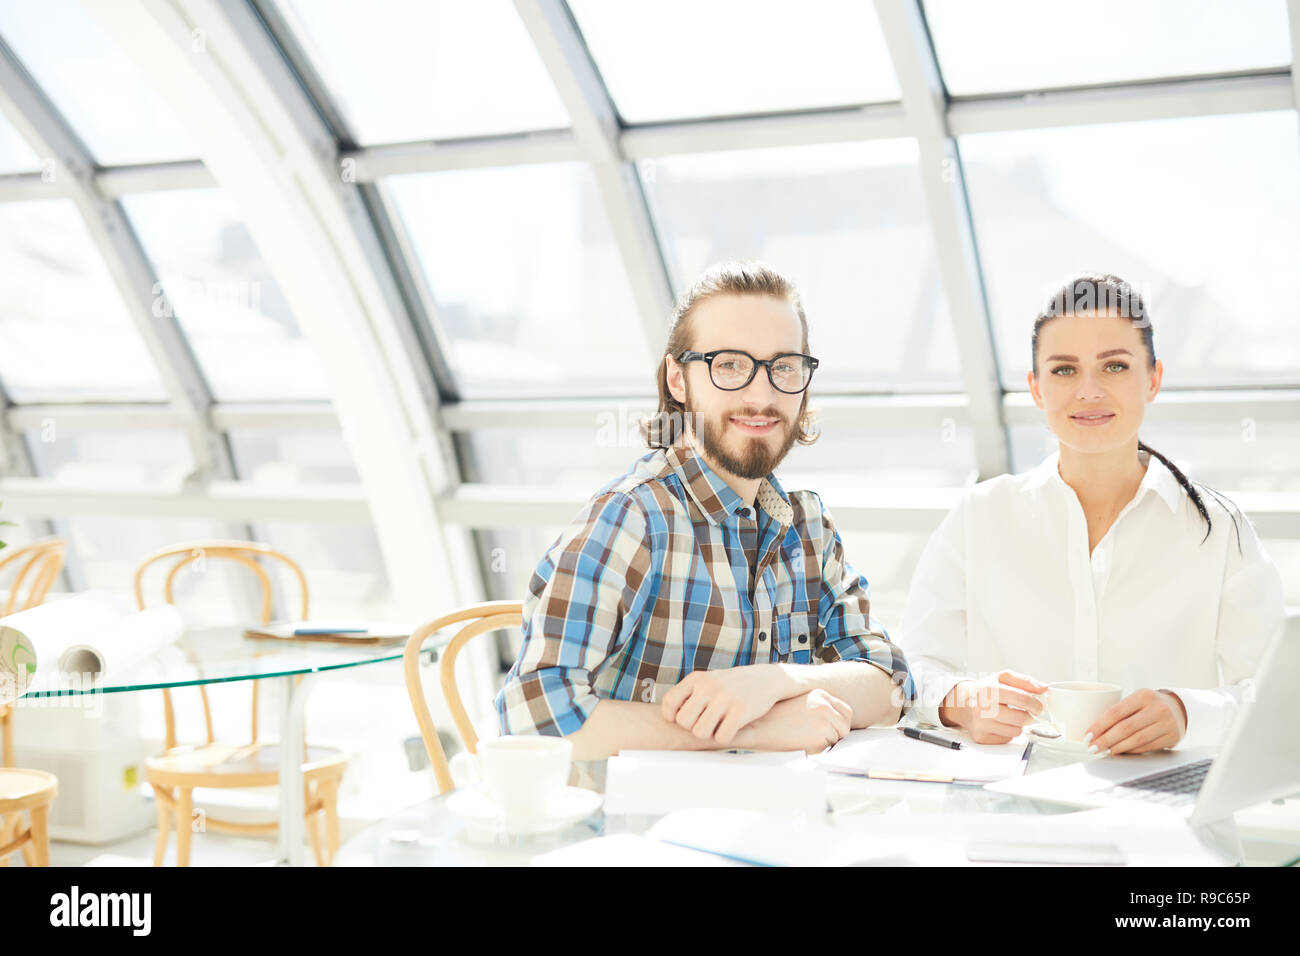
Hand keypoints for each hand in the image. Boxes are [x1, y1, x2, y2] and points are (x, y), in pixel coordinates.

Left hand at [661, 665, 791, 744]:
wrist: (767, 678)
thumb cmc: (732, 685)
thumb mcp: (708, 681)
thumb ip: (688, 695)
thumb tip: (667, 718)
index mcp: (696, 679)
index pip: (669, 703)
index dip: (672, 717)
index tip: (684, 720)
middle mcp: (708, 686)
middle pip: (684, 722)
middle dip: (693, 727)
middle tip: (706, 723)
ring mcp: (724, 698)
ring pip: (700, 732)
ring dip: (709, 734)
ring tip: (719, 725)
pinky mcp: (741, 711)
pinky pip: (721, 737)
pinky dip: (725, 738)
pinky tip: (732, 728)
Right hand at [731, 689, 851, 753]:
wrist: (755, 726)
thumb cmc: (771, 718)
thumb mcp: (796, 704)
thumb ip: (815, 707)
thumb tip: (830, 720)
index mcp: (819, 694)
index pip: (846, 711)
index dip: (840, 723)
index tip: (832, 729)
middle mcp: (824, 704)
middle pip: (845, 725)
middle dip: (836, 734)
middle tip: (818, 738)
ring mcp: (824, 718)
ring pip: (838, 738)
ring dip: (825, 742)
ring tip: (803, 738)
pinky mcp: (821, 734)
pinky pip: (827, 749)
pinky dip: (817, 751)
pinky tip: (800, 744)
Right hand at [939, 670, 1046, 743]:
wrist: (960, 703)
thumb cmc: (983, 691)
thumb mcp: (1001, 678)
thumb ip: (1024, 681)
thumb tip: (1043, 688)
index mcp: (989, 690)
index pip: (1021, 698)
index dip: (1035, 703)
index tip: (1039, 705)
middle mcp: (982, 708)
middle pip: (1020, 718)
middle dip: (1029, 716)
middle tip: (1028, 712)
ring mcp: (981, 725)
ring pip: (1016, 731)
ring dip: (1018, 724)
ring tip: (1011, 716)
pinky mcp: (982, 738)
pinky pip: (1007, 739)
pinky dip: (1008, 732)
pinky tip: (1001, 723)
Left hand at [1086, 689, 1186, 754]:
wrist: (1179, 709)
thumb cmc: (1149, 705)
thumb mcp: (1136, 700)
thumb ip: (1119, 711)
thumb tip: (1095, 731)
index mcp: (1143, 695)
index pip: (1115, 712)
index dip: (1099, 726)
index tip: (1087, 736)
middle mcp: (1157, 709)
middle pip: (1125, 728)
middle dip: (1105, 740)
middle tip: (1092, 748)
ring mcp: (1166, 723)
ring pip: (1136, 739)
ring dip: (1117, 748)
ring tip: (1104, 752)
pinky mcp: (1172, 737)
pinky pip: (1147, 746)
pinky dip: (1131, 750)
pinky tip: (1121, 752)